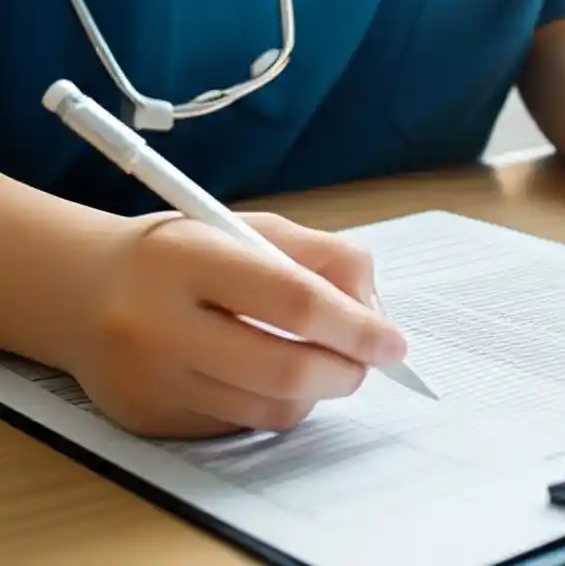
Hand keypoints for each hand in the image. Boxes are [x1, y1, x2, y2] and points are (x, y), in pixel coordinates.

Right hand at [65, 212, 405, 438]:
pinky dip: (272, 402)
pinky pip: (240, 424)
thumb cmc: (185, 252)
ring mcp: (149, 377)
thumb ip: (325, 258)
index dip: (358, 327)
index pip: (295, 301)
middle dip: (348, 370)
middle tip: (369, 361)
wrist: (81, 289)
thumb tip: (376, 316)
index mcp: (187, 257)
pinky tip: (260, 372)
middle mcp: (157, 321)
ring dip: (315, 390)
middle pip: (286, 369)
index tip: (394, 342)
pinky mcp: (148, 417)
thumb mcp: (251, 228)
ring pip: (269, 408)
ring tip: (317, 360)